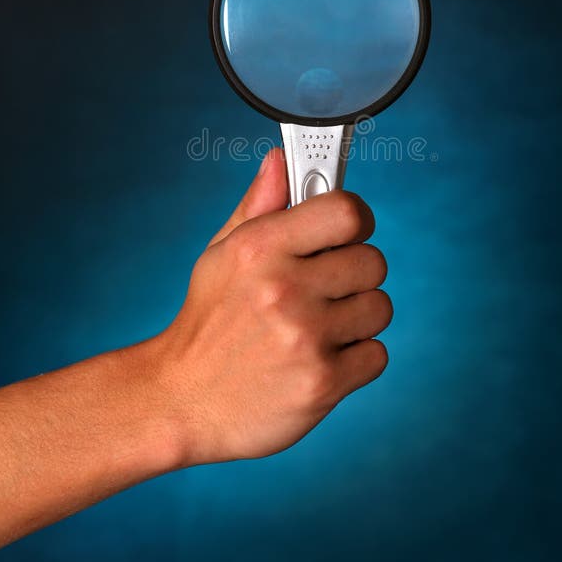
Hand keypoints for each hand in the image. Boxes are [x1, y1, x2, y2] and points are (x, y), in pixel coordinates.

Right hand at [157, 149, 392, 464]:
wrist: (181, 401)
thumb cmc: (207, 322)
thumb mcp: (221, 255)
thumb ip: (260, 206)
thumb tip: (281, 160)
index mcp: (261, 248)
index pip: (347, 211)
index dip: (357, 219)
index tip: (349, 231)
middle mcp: (285, 289)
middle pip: (373, 261)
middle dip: (354, 274)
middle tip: (324, 289)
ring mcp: (306, 337)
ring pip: (380, 307)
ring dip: (357, 318)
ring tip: (318, 327)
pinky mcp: (322, 383)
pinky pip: (377, 354)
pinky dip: (356, 359)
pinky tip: (319, 359)